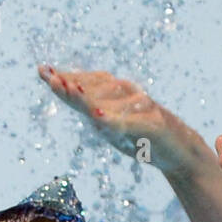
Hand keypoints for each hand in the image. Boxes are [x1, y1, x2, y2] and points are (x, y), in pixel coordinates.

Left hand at [37, 66, 209, 178]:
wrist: (178, 150)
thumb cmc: (141, 136)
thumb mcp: (112, 126)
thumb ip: (93, 109)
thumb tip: (67, 91)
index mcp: (114, 96)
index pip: (85, 85)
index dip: (64, 79)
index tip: (42, 71)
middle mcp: (127, 96)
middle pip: (95, 89)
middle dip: (71, 85)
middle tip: (51, 79)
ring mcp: (141, 109)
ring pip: (111, 102)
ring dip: (89, 97)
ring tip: (70, 90)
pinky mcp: (152, 125)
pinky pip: (130, 123)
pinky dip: (113, 120)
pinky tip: (98, 116)